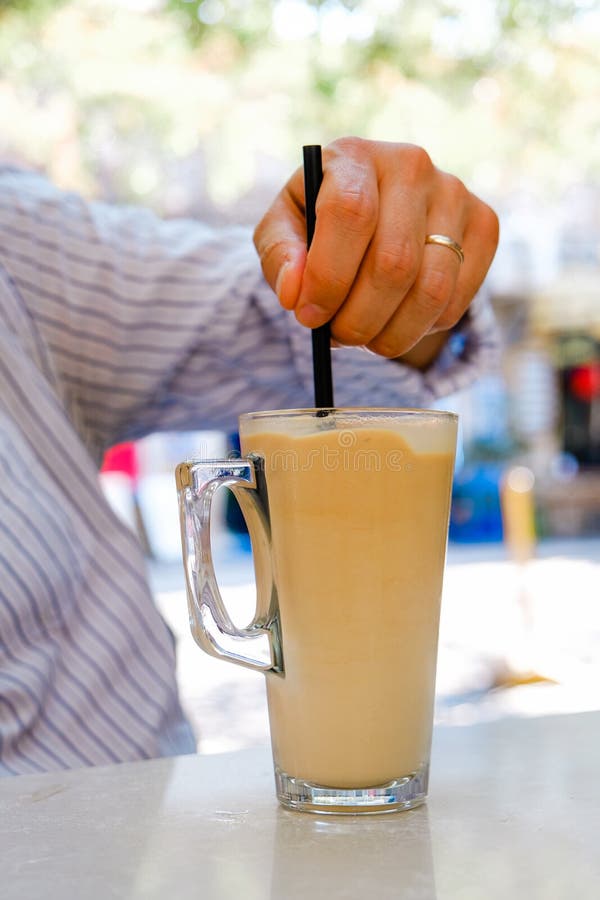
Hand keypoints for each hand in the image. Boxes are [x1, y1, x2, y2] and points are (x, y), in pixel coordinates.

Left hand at [254, 137, 498, 361]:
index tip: (308, 315)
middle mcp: (411, 165)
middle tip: (337, 338)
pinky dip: (423, 328)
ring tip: (364, 337)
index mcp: (354, 156)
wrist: (374, 217)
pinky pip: (457, 300)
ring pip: (431, 290)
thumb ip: (280, 257)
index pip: (350, 213)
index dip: (328, 276)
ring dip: (391, 334)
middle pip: (393, 263)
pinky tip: (397, 319)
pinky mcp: (484, 224)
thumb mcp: (282, 233)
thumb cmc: (318, 227)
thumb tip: (296, 292)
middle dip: (358, 319)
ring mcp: (454, 193)